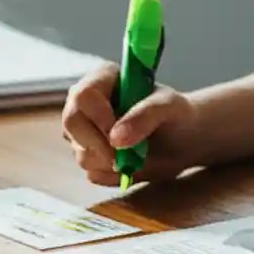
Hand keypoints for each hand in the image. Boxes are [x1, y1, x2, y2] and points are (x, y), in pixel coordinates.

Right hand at [61, 62, 200, 185]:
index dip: (99, 118)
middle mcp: (85, 103)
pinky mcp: (89, 155)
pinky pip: (93, 173)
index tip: (121, 136)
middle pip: (71, 124)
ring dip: (113, 162)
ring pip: (82, 153)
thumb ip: (145, 115)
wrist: (182, 140)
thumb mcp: (170, 107)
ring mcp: (84, 131)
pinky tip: (134, 164)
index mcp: (103, 79)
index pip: (83, 95)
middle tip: (130, 155)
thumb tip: (115, 138)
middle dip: (101, 146)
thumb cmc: (176, 114)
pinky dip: (117, 175)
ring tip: (140, 155)